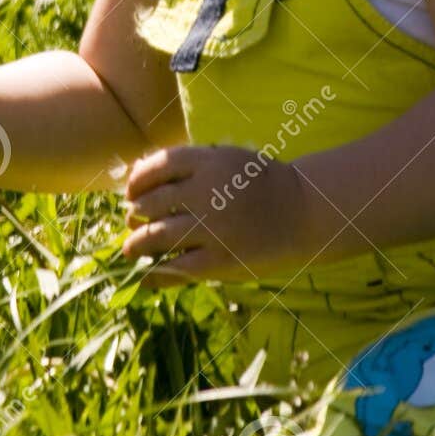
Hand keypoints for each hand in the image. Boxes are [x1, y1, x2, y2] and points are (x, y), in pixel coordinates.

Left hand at [122, 144, 320, 286]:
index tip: (131, 193)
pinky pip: (176, 268)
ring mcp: (213, 228)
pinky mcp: (220, 260)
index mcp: (209, 161)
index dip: (137, 181)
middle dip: (134, 215)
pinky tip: (146, 277)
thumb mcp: (227, 159)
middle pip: (151, 203)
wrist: (304, 212)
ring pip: (156, 237)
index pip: (156, 167)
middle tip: (131, 222)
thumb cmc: (261, 184)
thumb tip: (136, 174)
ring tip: (130, 250)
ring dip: (136, 245)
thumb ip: (188, 164)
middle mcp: (207, 192)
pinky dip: (155, 274)